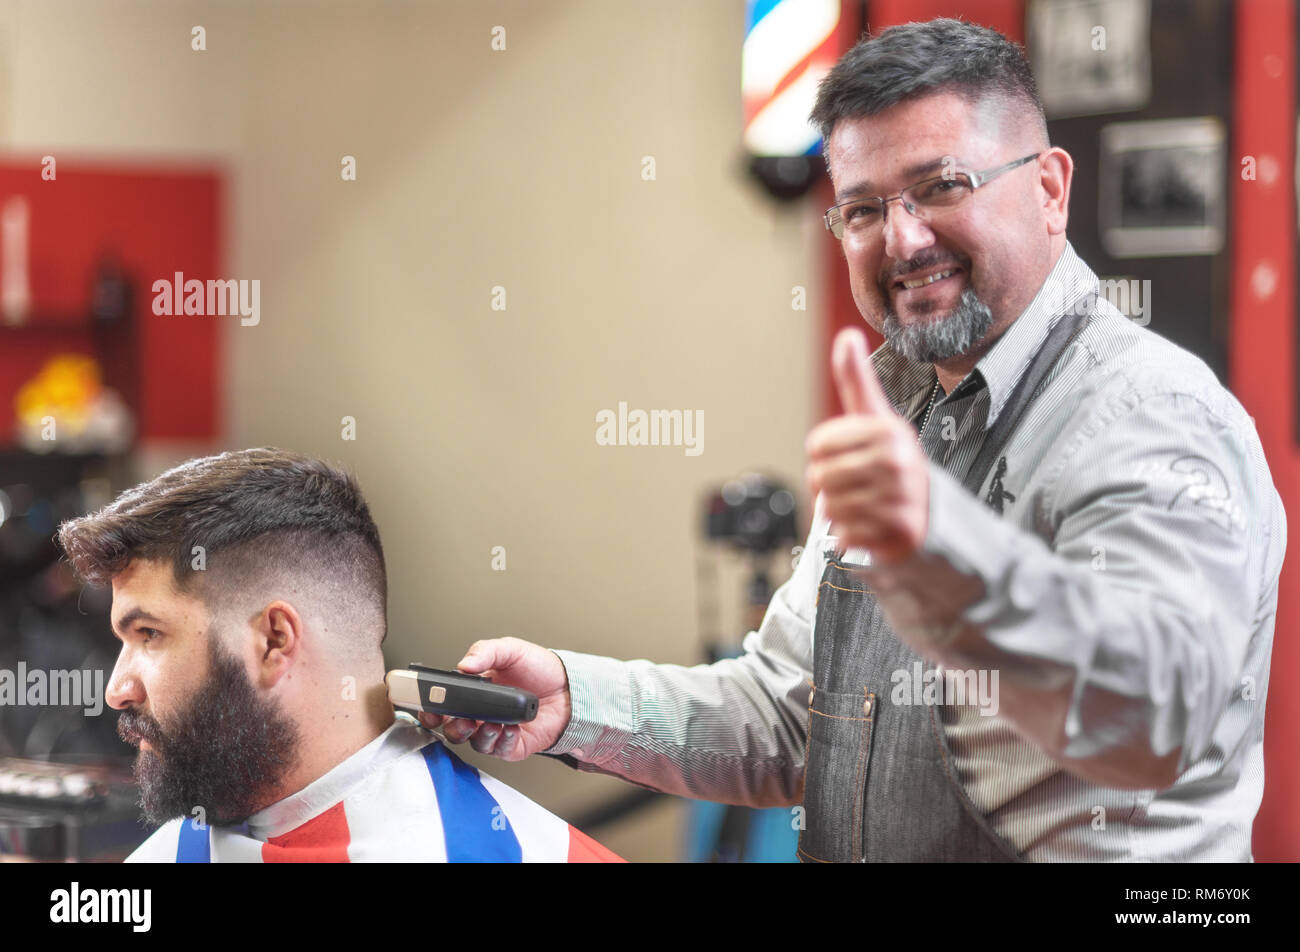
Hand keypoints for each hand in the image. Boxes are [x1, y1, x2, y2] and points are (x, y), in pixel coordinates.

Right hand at [420, 636, 571, 761]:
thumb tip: (464, 664)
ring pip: (473, 743)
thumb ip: (486, 652)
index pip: (444, 704)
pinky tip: (510, 728)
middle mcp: (481, 713)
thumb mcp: (511, 650)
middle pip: (453, 729)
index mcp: (474, 691)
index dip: (433, 710)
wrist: (569, 688)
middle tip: (464, 719)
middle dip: (453, 727)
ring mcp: (495, 731)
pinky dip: (501, 741)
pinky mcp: (511, 746)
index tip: (431, 710)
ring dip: (480, 734)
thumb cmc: (540, 669)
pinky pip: (498, 750)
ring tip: (494, 722)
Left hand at [804, 327, 930, 563]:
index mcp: (888, 430)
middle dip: (828, 486)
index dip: (824, 455)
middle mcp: (897, 461)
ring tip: (865, 506)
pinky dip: (850, 536)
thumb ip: (857, 380)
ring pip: (829, 508)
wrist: (934, 516)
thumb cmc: (894, 463)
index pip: (818, 444)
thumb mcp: (878, 419)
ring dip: (838, 512)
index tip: (848, 457)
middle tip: (856, 487)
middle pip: (819, 477)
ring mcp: (900, 498)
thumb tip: (846, 335)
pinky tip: (871, 527)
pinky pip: (843, 535)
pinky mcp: (898, 534)